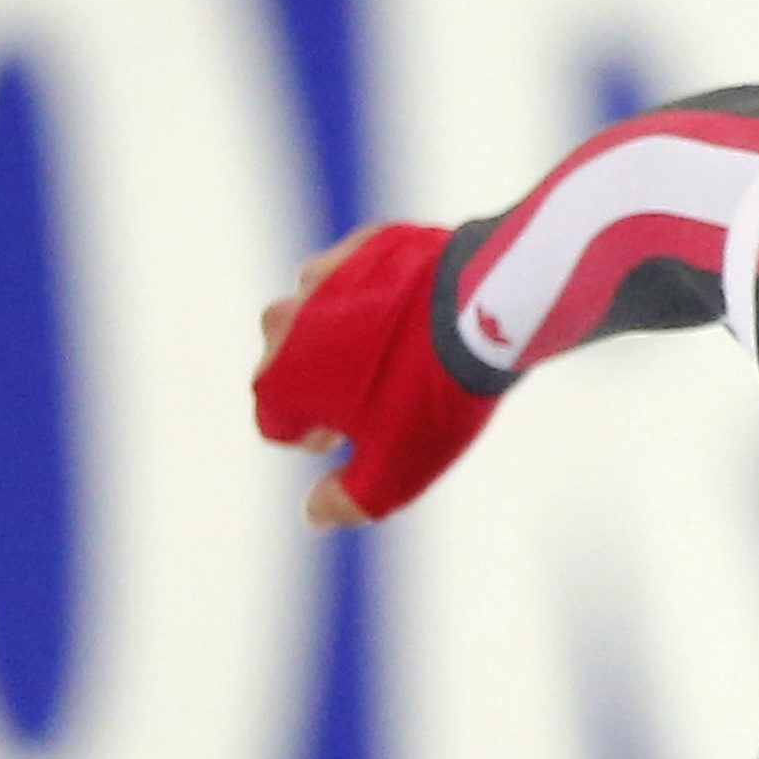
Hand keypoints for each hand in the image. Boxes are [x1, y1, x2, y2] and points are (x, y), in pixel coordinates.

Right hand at [249, 224, 489, 525]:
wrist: (481, 306)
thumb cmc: (430, 396)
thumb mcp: (395, 471)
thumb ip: (347, 502)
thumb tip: (315, 513)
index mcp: (280, 378)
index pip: (276, 423)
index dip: (312, 439)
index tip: (346, 440)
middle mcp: (285, 321)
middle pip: (289, 365)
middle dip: (320, 387)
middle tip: (372, 403)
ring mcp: (323, 276)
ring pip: (320, 317)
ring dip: (344, 339)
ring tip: (397, 360)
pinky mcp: (364, 245)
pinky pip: (358, 279)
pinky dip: (376, 299)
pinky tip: (414, 318)